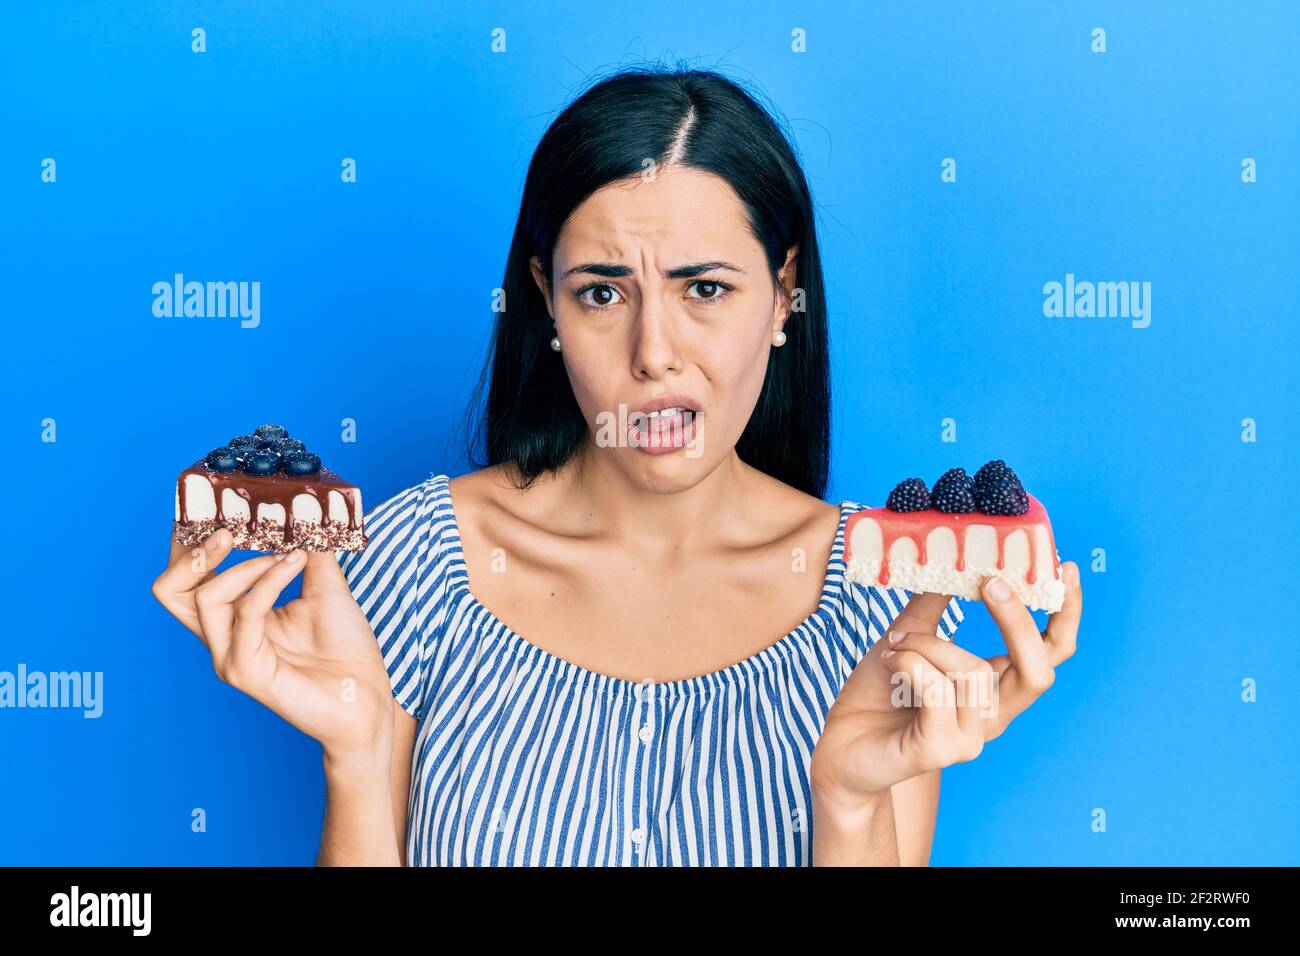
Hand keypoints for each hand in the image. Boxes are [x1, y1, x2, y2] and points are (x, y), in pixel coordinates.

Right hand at [151, 530, 393, 760]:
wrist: (368, 695)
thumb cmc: (345, 646)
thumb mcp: (325, 584)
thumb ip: (308, 548)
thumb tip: (302, 507)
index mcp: (235, 616)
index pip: (188, 577)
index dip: (190, 541)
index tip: (213, 504)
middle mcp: (224, 636)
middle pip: (170, 590)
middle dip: (192, 551)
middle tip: (228, 527)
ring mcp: (230, 656)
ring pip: (203, 598)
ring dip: (246, 565)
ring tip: (288, 553)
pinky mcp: (246, 672)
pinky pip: (245, 614)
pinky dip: (269, 582)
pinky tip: (295, 565)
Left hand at [811, 561, 1082, 804]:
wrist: (839, 744)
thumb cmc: (878, 692)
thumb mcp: (908, 638)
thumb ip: (931, 606)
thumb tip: (949, 560)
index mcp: (995, 687)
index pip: (1051, 653)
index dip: (1066, 614)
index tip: (1067, 567)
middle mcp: (992, 715)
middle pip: (1038, 670)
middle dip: (1018, 620)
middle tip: (990, 582)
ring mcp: (970, 738)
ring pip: (973, 671)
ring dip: (930, 643)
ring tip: (897, 643)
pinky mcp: (940, 750)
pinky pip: (937, 689)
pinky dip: (910, 662)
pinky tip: (891, 661)